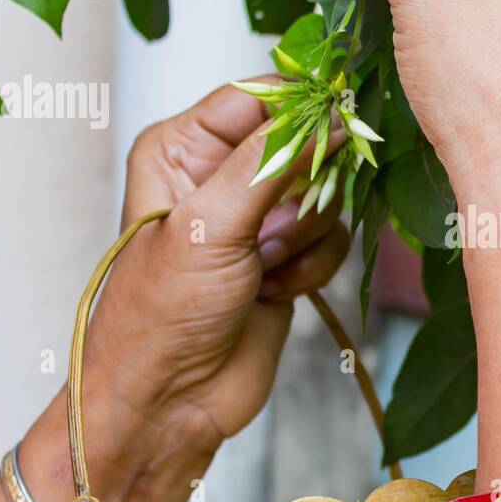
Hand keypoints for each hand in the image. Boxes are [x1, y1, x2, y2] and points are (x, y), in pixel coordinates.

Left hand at [0, 83, 348, 501]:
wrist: (169, 403)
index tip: (341, 122)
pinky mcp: (286, 257)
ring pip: (325, 194)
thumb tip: (331, 118)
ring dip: (304, 236)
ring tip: (261, 270)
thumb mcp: (209, 224)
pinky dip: (312, 266)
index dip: (302, 110)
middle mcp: (219, 175)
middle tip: (271, 228)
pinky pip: (333, 237)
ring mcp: (256, 218)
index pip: (258, 98)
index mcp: (182, 148)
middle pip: (303, 144)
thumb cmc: (159, 314)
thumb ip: (272, 161)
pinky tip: (275, 293)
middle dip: (301, 190)